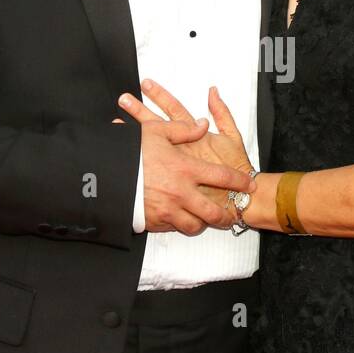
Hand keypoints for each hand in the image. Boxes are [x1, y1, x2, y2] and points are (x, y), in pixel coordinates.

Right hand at [116, 79, 256, 233]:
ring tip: (200, 219)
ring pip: (193, 226)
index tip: (249, 185)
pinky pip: (171, 228)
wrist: (104, 175)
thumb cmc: (131, 151)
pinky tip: (175, 218)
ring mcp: (167, 210)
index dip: (240, 182)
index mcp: (186, 169)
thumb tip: (203, 124)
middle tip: (229, 217)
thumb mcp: (156, 132)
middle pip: (213, 213)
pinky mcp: (153, 221)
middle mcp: (181, 193)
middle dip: (225, 217)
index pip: (223, 177)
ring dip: (199, 223)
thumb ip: (183, 129)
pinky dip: (176, 224)